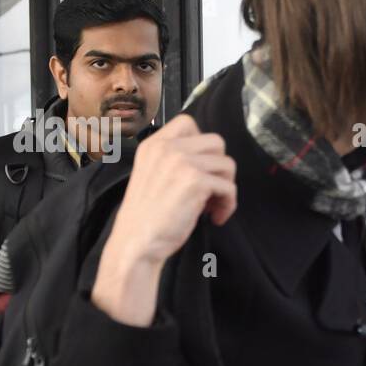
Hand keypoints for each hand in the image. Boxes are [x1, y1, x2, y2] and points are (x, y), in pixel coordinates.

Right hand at [93, 113, 236, 326]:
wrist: (136, 242)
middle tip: (211, 190)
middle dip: (220, 167)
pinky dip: (228, 204)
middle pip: (216, 141)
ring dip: (226, 188)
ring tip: (212, 206)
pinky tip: (215, 217)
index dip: (202, 145)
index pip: (188, 122)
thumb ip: (174, 161)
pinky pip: (229, 188)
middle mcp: (167, 148)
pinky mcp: (196, 181)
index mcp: (153, 145)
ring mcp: (182, 162)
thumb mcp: (152, 175)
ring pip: (227, 164)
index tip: (200, 169)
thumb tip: (210, 160)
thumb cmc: (146, 217)